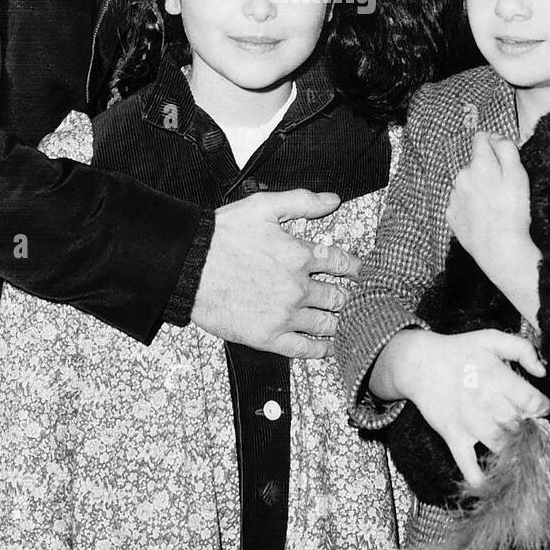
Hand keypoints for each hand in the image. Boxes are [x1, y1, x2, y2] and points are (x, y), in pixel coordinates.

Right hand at [191, 190, 357, 357]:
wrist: (187, 266)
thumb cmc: (221, 235)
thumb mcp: (263, 206)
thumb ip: (302, 201)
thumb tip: (333, 200)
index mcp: (299, 255)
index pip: (341, 263)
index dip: (356, 268)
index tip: (362, 272)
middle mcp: (297, 287)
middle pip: (339, 296)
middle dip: (351, 297)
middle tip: (361, 301)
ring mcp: (284, 315)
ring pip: (326, 323)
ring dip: (340, 322)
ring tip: (349, 323)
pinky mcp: (268, 337)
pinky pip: (304, 349)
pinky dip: (320, 349)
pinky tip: (327, 346)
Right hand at [379, 328, 549, 486]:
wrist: (419, 363)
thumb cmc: (459, 350)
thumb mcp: (491, 338)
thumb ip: (523, 348)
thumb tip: (543, 371)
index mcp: (498, 377)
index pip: (533, 402)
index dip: (543, 407)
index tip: (539, 408)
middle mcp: (486, 402)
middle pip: (522, 427)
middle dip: (534, 432)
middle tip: (535, 431)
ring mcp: (469, 423)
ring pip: (503, 447)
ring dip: (517, 453)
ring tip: (522, 449)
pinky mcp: (454, 436)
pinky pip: (468, 465)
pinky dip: (480, 478)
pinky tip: (493, 483)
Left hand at [446, 133, 539, 319]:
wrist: (499, 249)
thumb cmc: (513, 212)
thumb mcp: (518, 175)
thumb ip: (506, 149)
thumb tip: (495, 137)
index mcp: (479, 164)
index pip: (481, 138)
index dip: (494, 143)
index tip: (503, 156)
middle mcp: (461, 176)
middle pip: (475, 163)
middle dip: (487, 170)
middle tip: (503, 189)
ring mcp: (454, 196)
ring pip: (467, 184)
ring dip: (478, 189)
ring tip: (494, 206)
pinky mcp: (452, 215)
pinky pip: (461, 203)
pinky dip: (471, 207)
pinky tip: (484, 217)